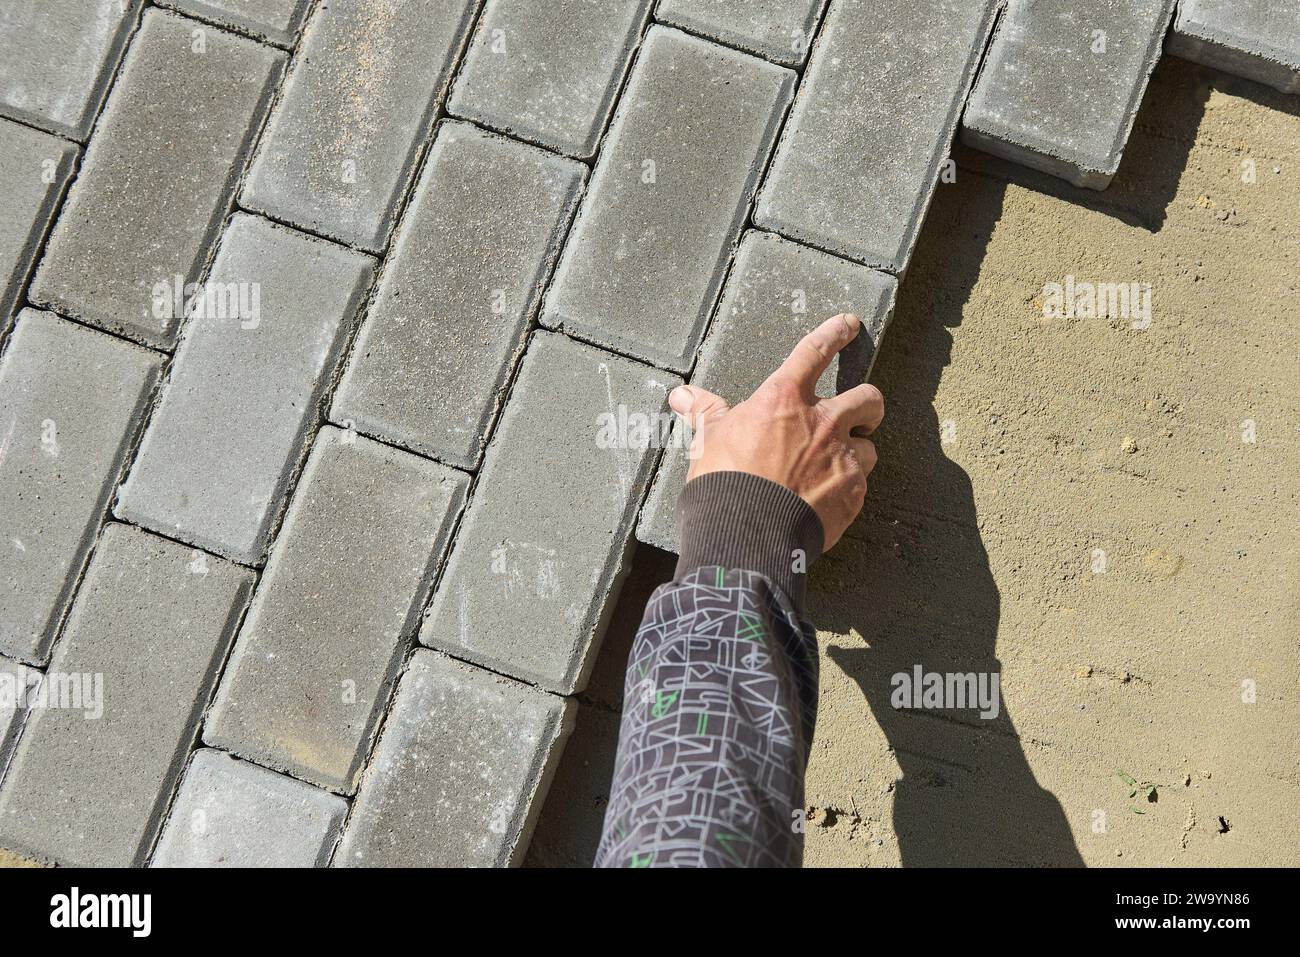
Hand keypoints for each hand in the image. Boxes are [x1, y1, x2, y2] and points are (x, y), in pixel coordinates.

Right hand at [669, 313, 883, 550]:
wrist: (747, 534)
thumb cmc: (725, 482)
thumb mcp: (710, 440)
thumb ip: (705, 413)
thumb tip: (681, 396)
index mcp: (784, 399)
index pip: (814, 352)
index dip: (834, 333)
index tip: (848, 324)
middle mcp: (822, 422)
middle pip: (868, 398)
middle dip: (868, 404)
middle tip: (860, 415)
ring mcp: (842, 458)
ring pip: (870, 446)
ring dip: (858, 452)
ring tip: (836, 467)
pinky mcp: (853, 494)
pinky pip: (860, 484)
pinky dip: (848, 488)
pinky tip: (826, 500)